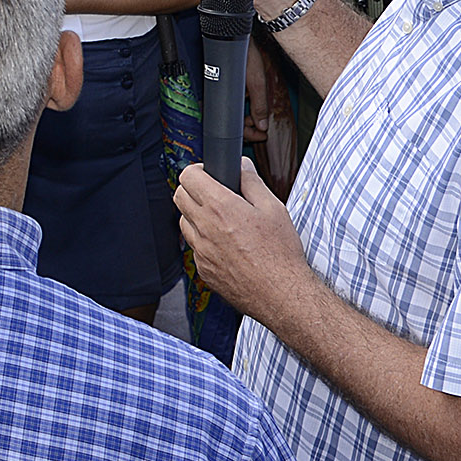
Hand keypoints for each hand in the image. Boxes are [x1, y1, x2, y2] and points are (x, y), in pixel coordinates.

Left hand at [175, 157, 310, 329]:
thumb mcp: (273, 208)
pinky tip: (226, 244)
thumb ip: (252, 182)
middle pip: (179, 196)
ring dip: (196, 216)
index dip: (198, 171)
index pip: (188, 177)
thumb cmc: (281, 253)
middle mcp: (204, 228)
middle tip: (213, 193)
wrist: (281, 294)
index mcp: (220, 208)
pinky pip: (194, 247)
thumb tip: (241, 165)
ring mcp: (200, 251)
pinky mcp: (203, 269)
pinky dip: (203, 240)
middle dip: (193, 190)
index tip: (208, 173)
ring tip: (222, 220)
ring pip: (184, 222)